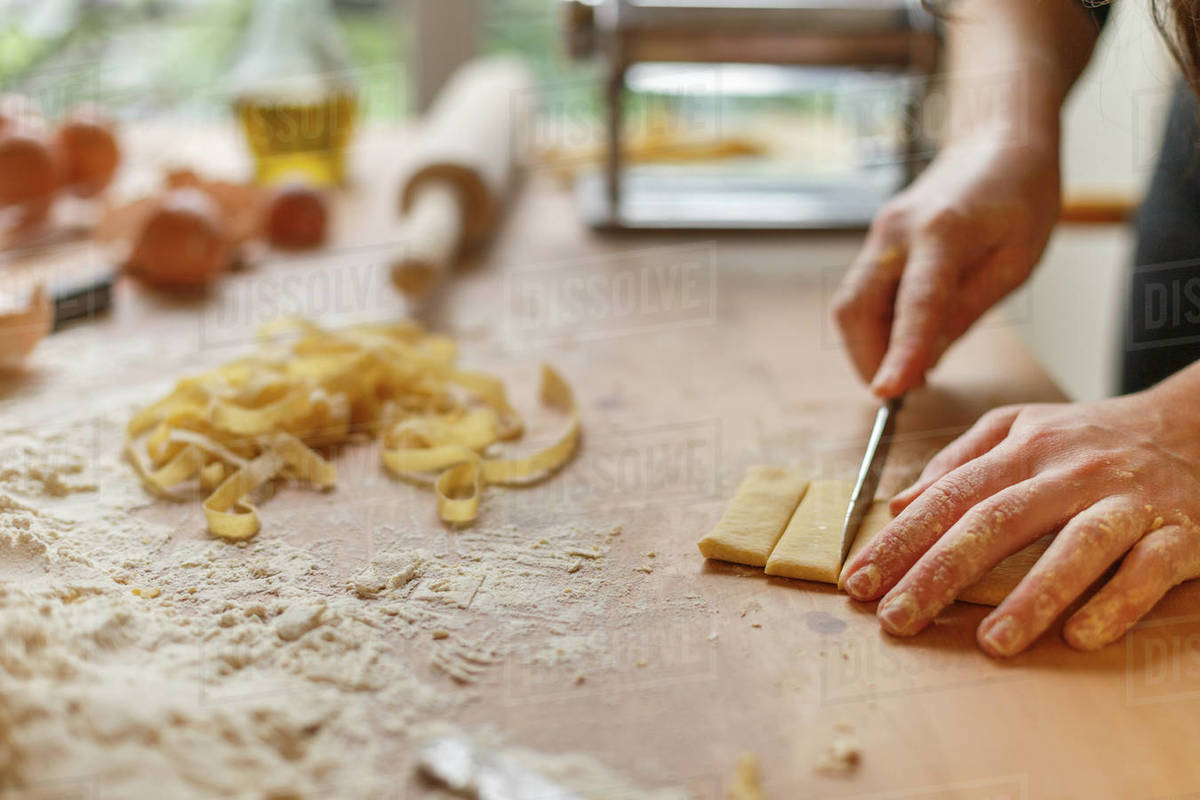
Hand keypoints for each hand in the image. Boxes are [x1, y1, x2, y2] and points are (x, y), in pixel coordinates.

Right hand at [831, 125, 1060, 397]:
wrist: (997, 139)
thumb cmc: (1020, 196)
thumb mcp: (1016, 261)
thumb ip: (967, 310)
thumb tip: (926, 360)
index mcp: (943, 233)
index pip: (914, 306)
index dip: (900, 354)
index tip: (888, 394)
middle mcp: (897, 232)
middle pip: (854, 309)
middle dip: (867, 359)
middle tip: (903, 390)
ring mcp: (879, 234)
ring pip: (849, 305)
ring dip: (867, 346)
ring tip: (908, 367)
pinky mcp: (876, 241)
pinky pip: (860, 293)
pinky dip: (874, 325)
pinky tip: (904, 338)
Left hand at [840, 368, 1199, 655]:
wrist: (1197, 425)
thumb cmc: (1092, 437)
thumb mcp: (1021, 428)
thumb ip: (958, 461)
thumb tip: (899, 504)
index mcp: (1024, 449)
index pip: (949, 496)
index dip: (900, 540)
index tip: (859, 580)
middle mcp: (1070, 473)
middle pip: (997, 522)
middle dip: (940, 573)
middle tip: (898, 618)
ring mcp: (1126, 502)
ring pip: (1076, 547)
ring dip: (1032, 596)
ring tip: (991, 642)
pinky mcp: (1180, 533)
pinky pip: (1147, 570)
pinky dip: (1116, 602)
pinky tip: (1081, 636)